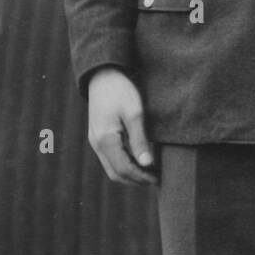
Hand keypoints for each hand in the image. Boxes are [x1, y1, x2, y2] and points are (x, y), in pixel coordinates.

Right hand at [87, 67, 156, 185]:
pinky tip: (139, 159)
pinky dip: (124, 164)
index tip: (159, 179)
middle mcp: (97, 144)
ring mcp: (95, 141)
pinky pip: (110, 158)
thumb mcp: (134, 113)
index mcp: (106, 140)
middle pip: (116, 174)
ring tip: (150, 171)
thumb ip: (139, 140)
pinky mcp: (98, 136)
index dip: (141, 177)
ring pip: (112, 168)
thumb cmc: (121, 90)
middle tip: (157, 178)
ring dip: (130, 173)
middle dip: (136, 180)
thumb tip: (147, 164)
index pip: (124, 169)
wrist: (103, 74)